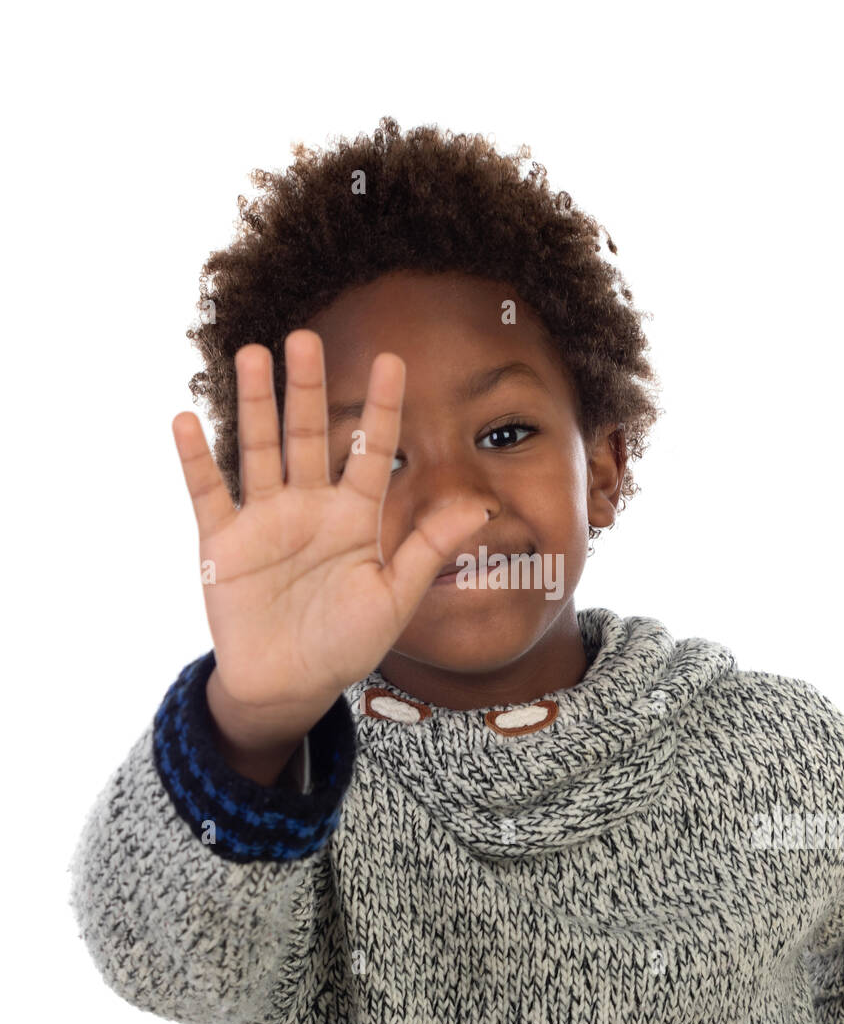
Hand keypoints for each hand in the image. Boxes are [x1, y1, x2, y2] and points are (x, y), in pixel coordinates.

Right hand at [171, 331, 487, 740]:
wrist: (289, 686)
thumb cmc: (345, 643)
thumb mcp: (394, 598)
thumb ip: (427, 549)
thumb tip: (477, 505)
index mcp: (354, 516)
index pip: (370, 450)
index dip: (381, 407)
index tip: (392, 360)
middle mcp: (309, 506)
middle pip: (309, 435)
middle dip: (308, 388)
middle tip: (306, 337)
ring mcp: (264, 519)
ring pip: (259, 449)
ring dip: (255, 404)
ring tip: (253, 355)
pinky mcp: (223, 542)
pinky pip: (208, 492)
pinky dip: (196, 458)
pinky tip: (186, 420)